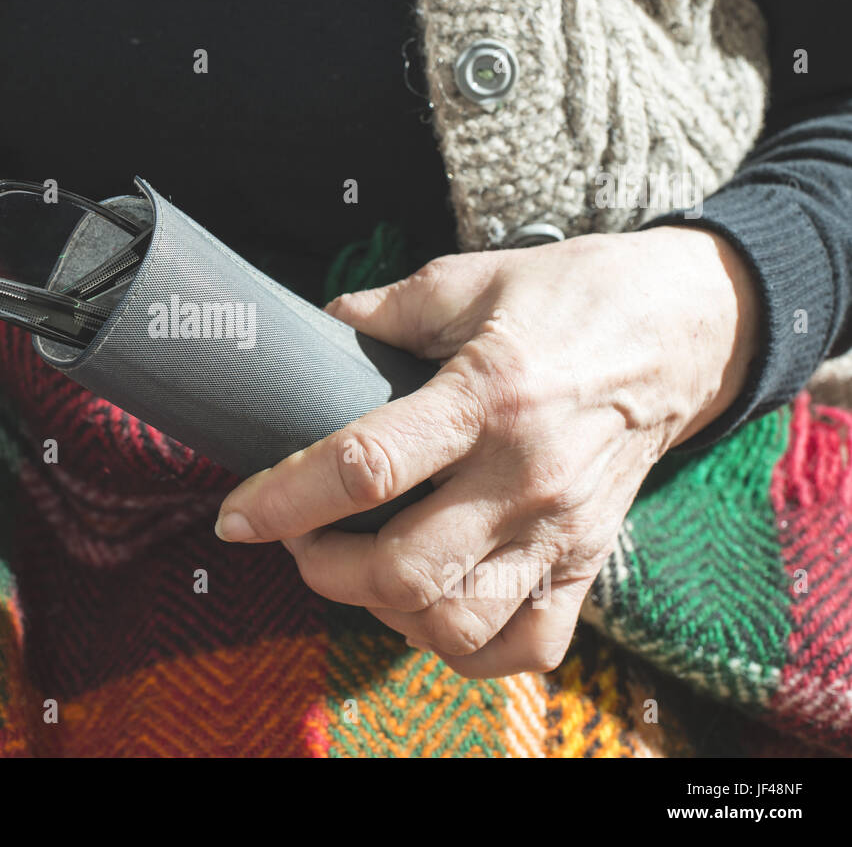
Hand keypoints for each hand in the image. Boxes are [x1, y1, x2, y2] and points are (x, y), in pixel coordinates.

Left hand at [214, 225, 760, 677]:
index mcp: (485, 397)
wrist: (688, 329)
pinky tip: (431, 605)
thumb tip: (322, 322)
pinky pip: (525, 646)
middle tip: (298, 538)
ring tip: (359, 571)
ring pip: (455, 621)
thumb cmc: (576, 296)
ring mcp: (560, 530)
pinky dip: (465, 645)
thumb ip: (389, 305)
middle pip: (401, 570)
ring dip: (385, 611)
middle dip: (322, 568)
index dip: (285, 499)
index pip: (365, 467)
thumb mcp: (475, 278)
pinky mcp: (587, 562)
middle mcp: (523, 477)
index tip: (236, 515)